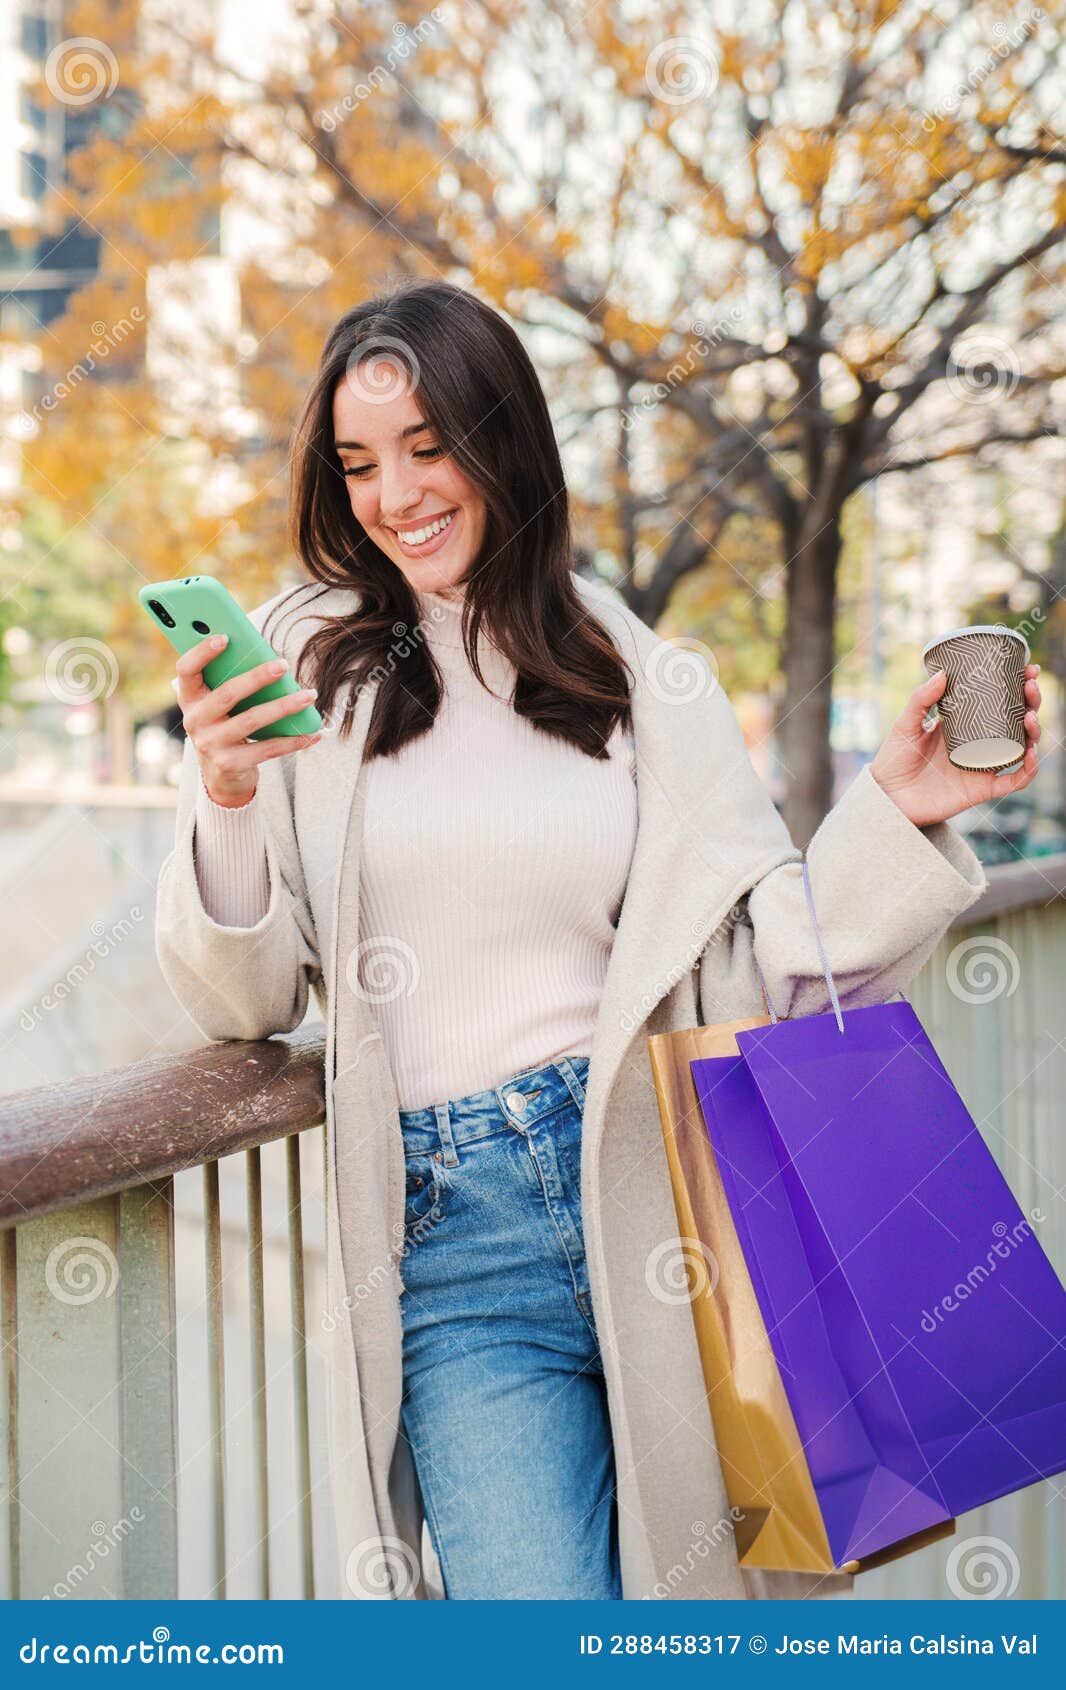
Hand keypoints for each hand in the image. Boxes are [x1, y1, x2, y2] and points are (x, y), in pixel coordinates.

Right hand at [175, 634, 322, 807]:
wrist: (221, 775)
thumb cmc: (226, 726)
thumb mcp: (220, 704)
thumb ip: (232, 680)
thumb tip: (270, 660)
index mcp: (190, 698)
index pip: (186, 670)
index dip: (202, 652)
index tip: (225, 637)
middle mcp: (195, 720)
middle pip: (227, 693)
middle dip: (257, 677)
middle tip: (283, 665)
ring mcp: (211, 744)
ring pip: (252, 720)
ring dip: (284, 706)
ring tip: (309, 695)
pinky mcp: (230, 764)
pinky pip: (267, 749)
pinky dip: (293, 740)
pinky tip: (312, 732)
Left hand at [869, 664, 1041, 827]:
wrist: (887, 797)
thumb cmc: (894, 759)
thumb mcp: (906, 724)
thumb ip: (920, 699)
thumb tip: (942, 674)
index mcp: (965, 725)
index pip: (998, 702)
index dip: (1017, 686)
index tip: (1027, 670)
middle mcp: (980, 744)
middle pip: (1017, 721)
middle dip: (1031, 703)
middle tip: (1030, 686)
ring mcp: (983, 766)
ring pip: (1021, 748)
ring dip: (1033, 732)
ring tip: (1030, 716)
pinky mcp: (982, 789)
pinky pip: (1015, 781)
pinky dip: (1029, 768)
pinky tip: (1031, 753)